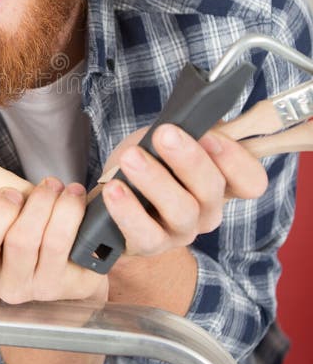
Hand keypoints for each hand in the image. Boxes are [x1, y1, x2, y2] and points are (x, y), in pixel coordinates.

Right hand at [0, 140, 106, 304]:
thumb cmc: (29, 223)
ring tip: (52, 185)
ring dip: (39, 202)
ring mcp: (19, 288)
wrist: (80, 254)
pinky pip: (56, 243)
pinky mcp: (54, 287)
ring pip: (21, 242)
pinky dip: (65, 211)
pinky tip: (70, 195)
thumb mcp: (0, 200)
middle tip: (13, 193)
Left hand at [99, 124, 267, 256]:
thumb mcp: (168, 137)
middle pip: (212, 190)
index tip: (208, 135)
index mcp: (221, 181)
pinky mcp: (151, 245)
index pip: (251, 180)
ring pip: (181, 211)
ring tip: (131, 158)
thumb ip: (186, 129)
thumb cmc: (148, 159)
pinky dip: (128, 210)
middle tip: (165, 134)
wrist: (113, 192)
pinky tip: (114, 189)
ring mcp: (181, 231)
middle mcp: (207, 210)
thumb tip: (193, 117)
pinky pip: (146, 233)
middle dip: (189, 159)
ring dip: (155, 180)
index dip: (235, 158)